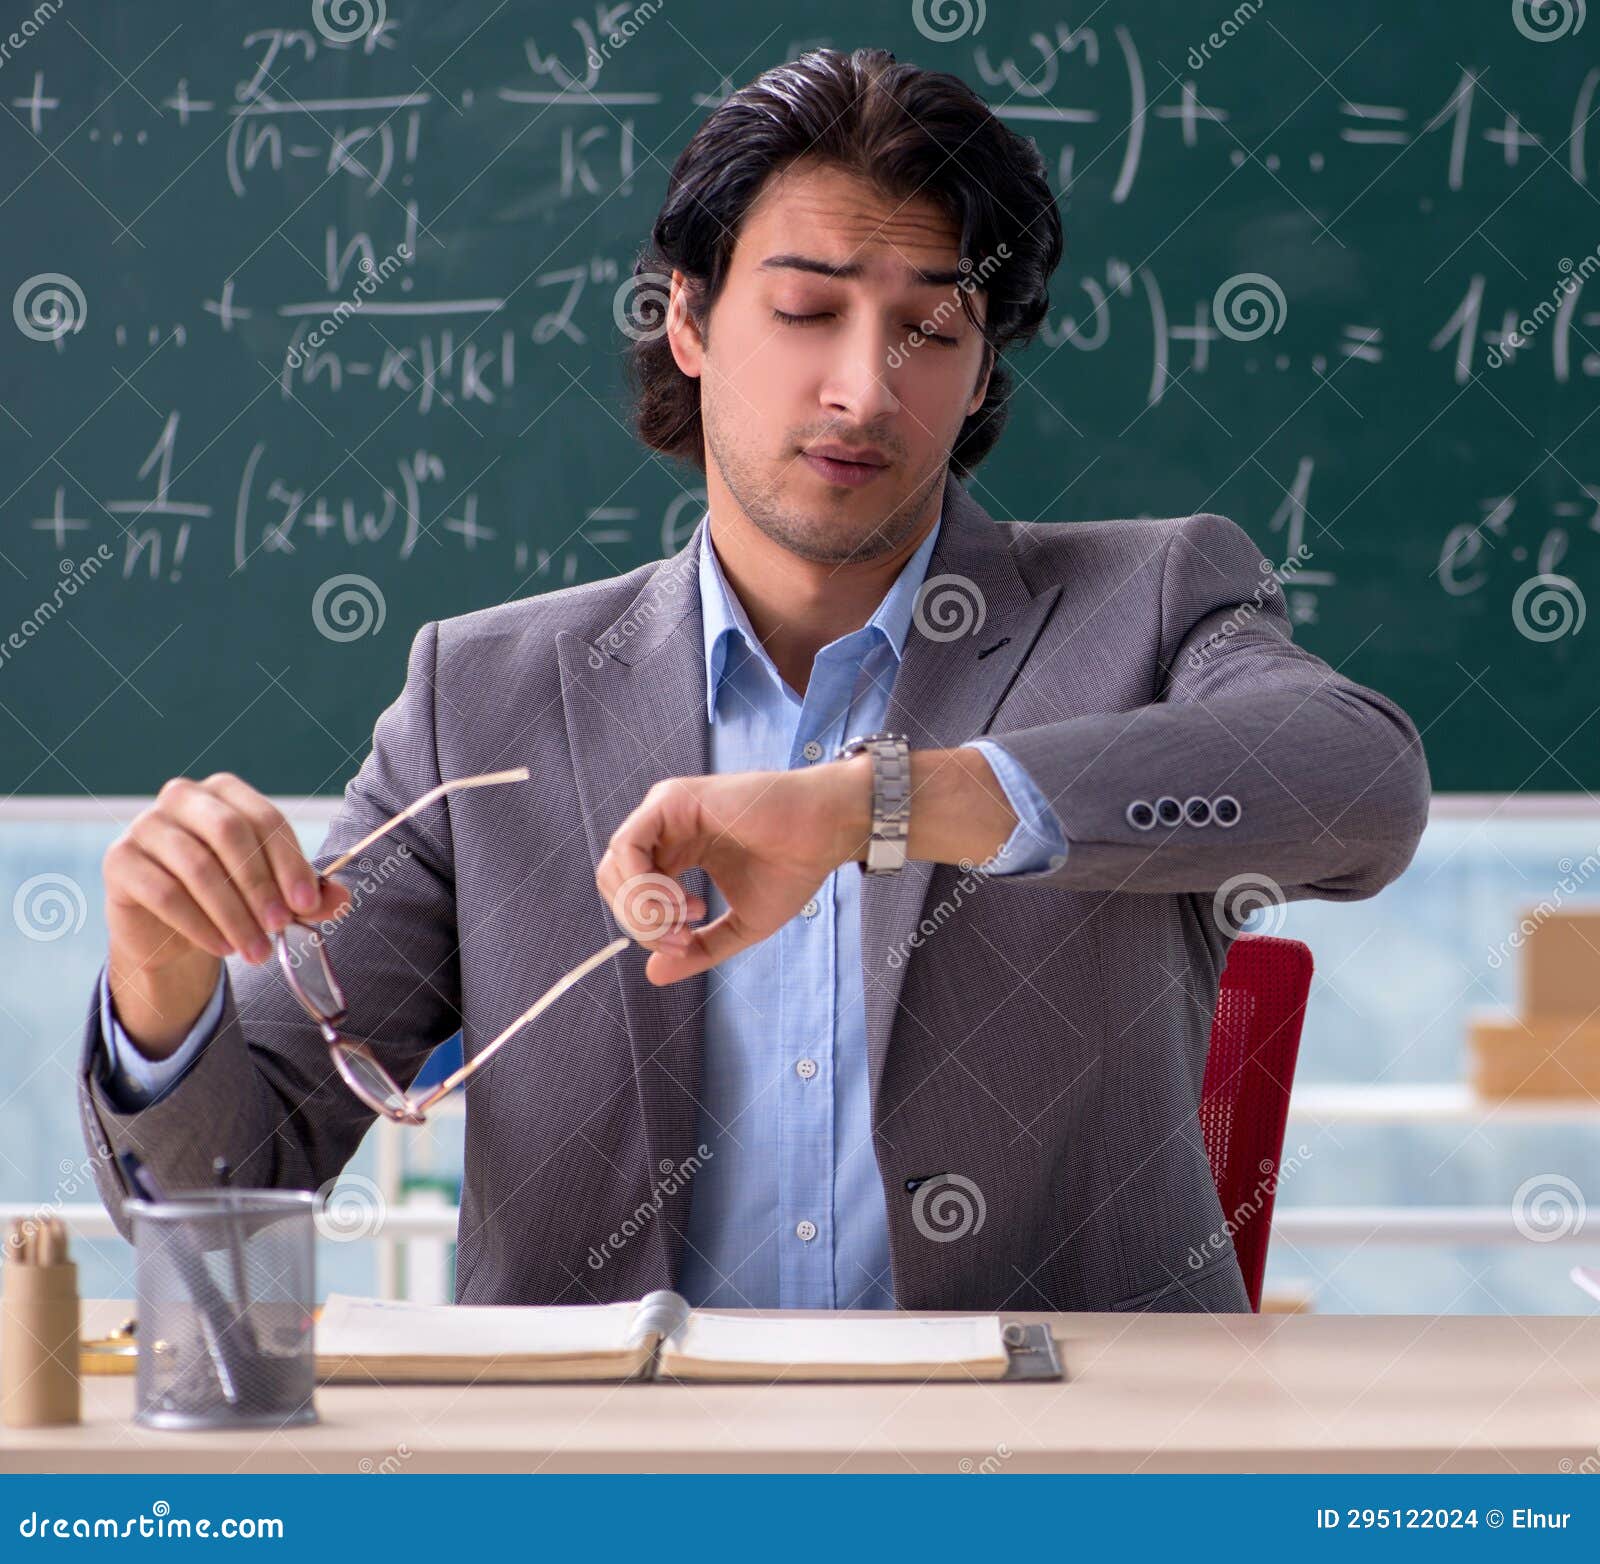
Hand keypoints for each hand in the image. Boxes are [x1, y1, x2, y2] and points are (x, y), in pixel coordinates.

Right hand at [104, 772, 351, 1054]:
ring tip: (257, 950)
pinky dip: (200, 925)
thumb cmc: (229, 896)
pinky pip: (163, 892)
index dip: (290, 862)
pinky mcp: (119, 860)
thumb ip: (308, 894)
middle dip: (261, 885)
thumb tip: (341, 898)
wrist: (170, 928)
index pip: (266, 819)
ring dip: (233, 913)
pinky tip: (224, 948)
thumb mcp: (273, 894)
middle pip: (230, 833)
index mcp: (226, 792)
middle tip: (280, 927)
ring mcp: (146, 825)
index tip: (307, 904)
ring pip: (197, 866)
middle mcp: (183, 796)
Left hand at [595, 757, 870, 984]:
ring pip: (614, 867)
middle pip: (615, 884)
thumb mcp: (739, 926)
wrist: (824, 831)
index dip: (649, 931)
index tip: (688, 942)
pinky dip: (643, 885)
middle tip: (684, 936)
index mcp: (676, 851)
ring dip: (643, 908)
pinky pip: (627, 847)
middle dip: (642, 924)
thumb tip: (651, 975)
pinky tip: (679, 900)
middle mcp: (664, 829)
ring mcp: (664, 811)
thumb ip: (697, 949)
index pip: (632, 896)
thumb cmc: (791, 868)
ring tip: (687, 918)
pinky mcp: (671, 800)